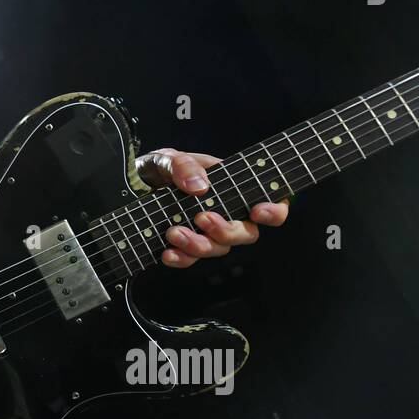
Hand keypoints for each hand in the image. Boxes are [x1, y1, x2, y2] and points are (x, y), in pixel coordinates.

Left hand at [136, 147, 288, 268]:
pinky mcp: (191, 246)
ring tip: (173, 232)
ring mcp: (211, 233)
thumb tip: (200, 187)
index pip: (272, 204)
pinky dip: (181, 259)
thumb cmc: (170, 168)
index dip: (273, 212)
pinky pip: (192, 259)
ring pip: (219, 248)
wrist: (145, 182)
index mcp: (238, 190)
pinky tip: (167, 253)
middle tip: (201, 218)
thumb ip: (186, 166)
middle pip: (246, 234)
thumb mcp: (174, 159)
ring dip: (198, 245)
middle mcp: (231, 215)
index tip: (257, 211)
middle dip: (226, 231)